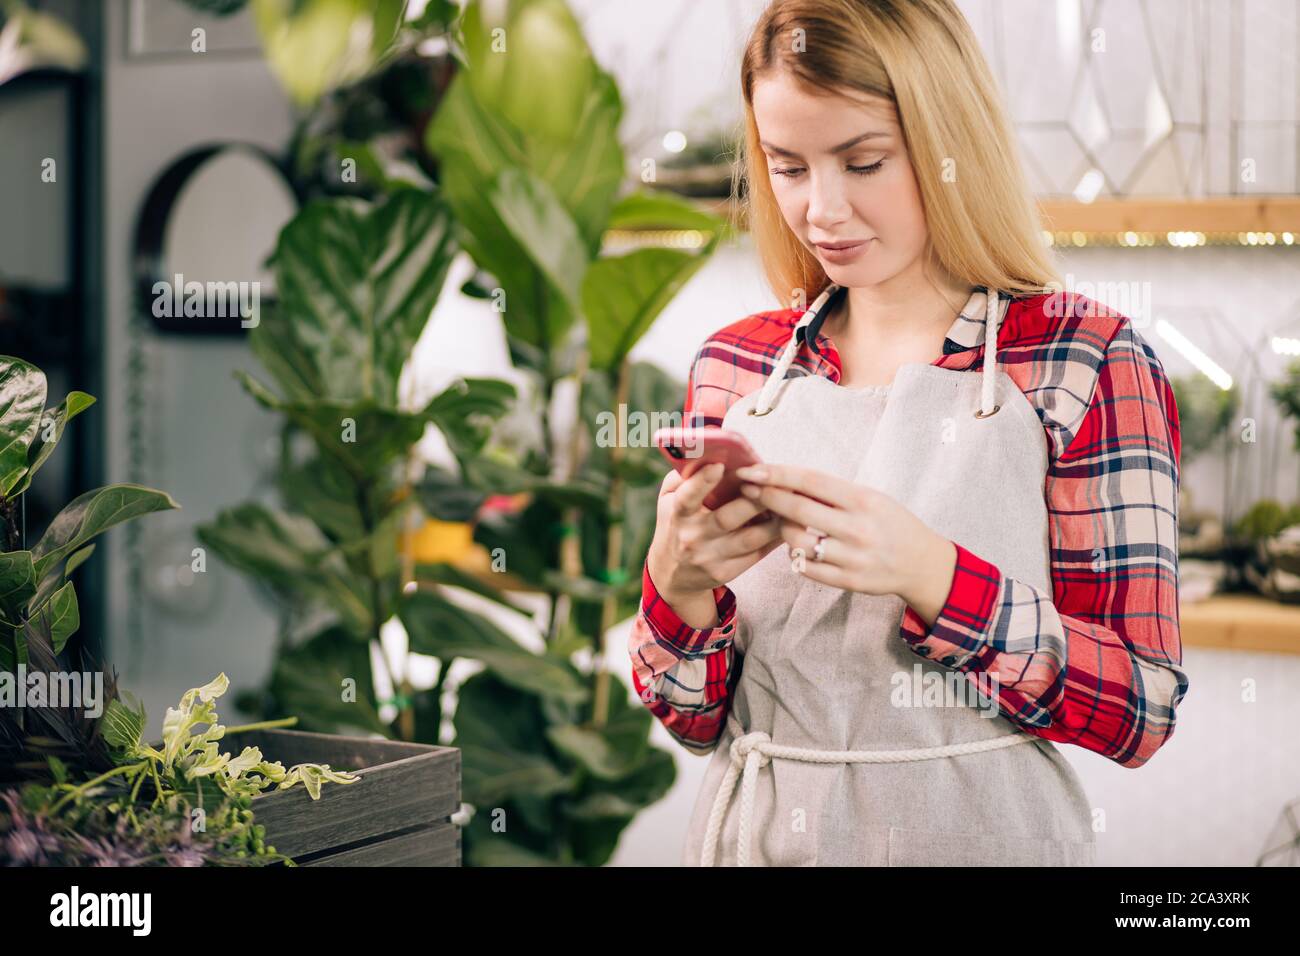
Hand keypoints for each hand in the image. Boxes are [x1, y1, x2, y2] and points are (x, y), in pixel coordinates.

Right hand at [647, 462, 784, 620]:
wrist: (673, 573)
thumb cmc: (677, 523)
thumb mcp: (669, 498)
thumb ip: (685, 475)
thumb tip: (709, 451)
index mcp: (678, 515)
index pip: (687, 498)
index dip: (702, 482)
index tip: (719, 465)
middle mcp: (693, 537)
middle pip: (728, 518)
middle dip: (755, 499)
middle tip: (777, 481)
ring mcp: (710, 557)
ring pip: (751, 538)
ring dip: (776, 519)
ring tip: (793, 500)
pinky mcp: (726, 572)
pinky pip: (758, 553)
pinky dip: (777, 536)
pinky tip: (790, 522)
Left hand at [734, 463, 956, 620]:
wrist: (920, 563)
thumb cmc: (889, 523)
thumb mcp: (870, 498)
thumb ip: (831, 492)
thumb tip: (784, 478)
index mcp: (863, 500)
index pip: (810, 481)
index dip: (776, 474)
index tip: (751, 469)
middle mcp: (857, 528)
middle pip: (798, 509)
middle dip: (766, 496)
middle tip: (747, 489)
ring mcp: (852, 558)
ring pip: (796, 541)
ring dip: (780, 528)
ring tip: (779, 520)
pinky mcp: (848, 582)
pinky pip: (805, 568)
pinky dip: (793, 555)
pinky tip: (795, 546)